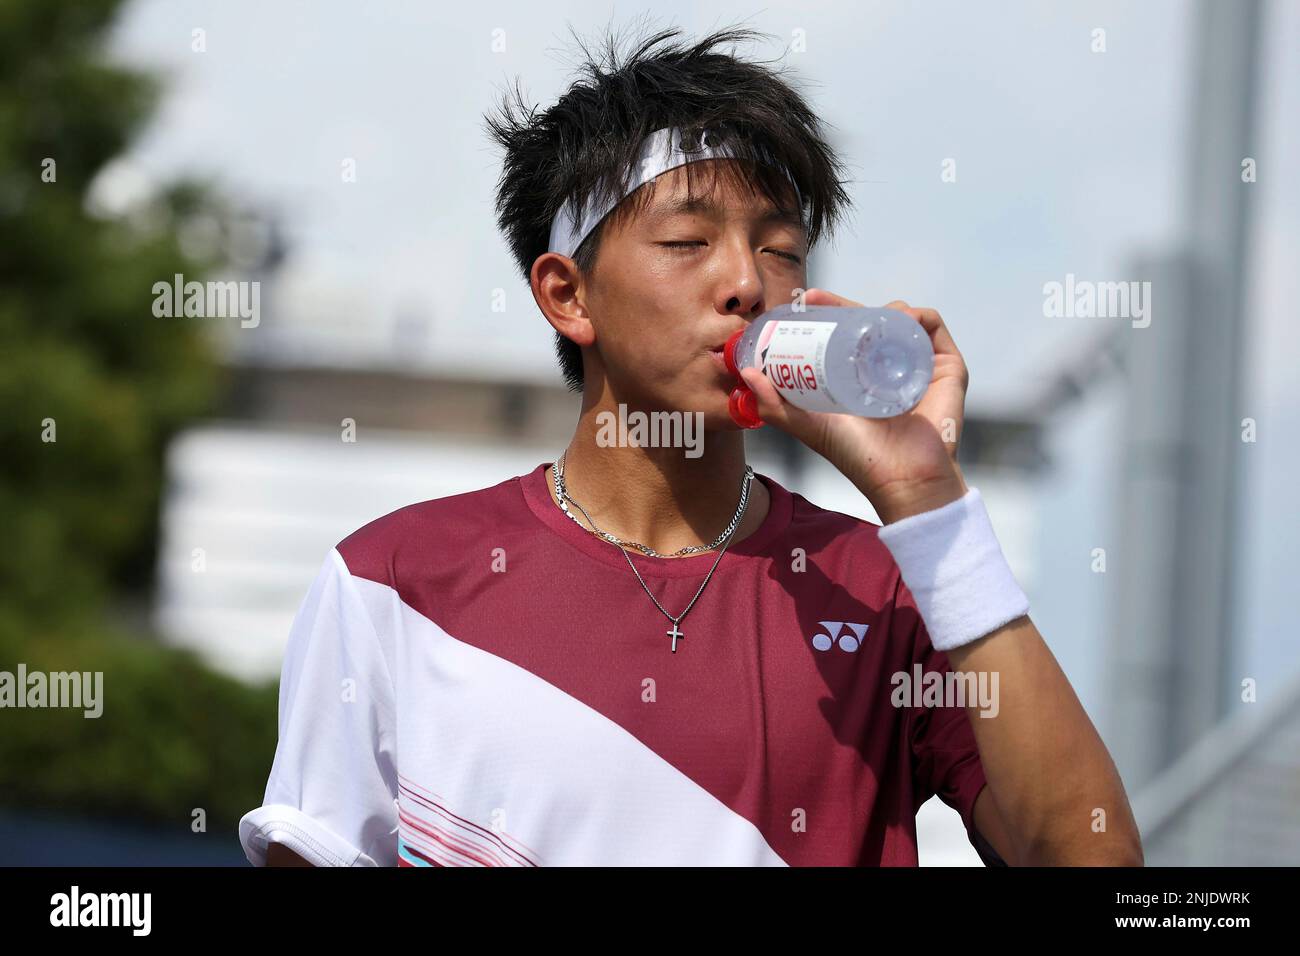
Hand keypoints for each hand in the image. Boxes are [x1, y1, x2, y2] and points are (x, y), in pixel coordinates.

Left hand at [738, 288, 969, 523]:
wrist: (902, 477)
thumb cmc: (858, 455)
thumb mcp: (808, 425)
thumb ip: (774, 406)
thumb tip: (746, 373)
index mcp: (859, 376)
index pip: (843, 335)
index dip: (826, 314)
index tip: (805, 303)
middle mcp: (888, 366)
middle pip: (869, 322)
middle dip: (844, 304)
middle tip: (817, 300)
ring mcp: (918, 363)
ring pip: (899, 318)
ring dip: (881, 308)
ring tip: (865, 319)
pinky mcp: (947, 365)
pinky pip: (931, 326)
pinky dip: (916, 315)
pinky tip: (899, 320)